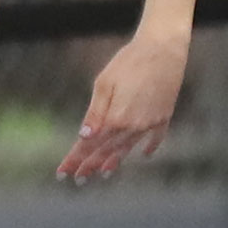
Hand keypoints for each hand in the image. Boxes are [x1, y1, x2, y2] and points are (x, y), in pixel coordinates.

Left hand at [57, 34, 188, 182]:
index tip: (62, 173)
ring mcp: (151, 123)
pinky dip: (149, 147)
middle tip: (78, 178)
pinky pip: (155, 138)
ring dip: (115, 160)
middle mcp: (134, 126)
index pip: (90, 145)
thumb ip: (95, 113)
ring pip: (129, 147)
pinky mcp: (164, 116)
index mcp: (115, 118)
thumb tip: (83, 137)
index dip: (75, 159)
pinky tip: (144, 155)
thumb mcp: (105, 83)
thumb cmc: (129, 61)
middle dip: (91, 164)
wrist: (164, 48)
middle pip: (107, 150)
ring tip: (103, 173)